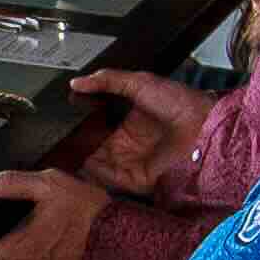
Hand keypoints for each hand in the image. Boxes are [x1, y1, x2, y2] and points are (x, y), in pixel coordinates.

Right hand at [55, 64, 216, 195]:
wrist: (201, 124)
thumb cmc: (179, 101)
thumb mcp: (139, 82)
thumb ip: (106, 80)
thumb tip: (76, 82)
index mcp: (129, 123)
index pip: (97, 129)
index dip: (80, 128)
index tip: (62, 123)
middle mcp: (129, 145)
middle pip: (93, 149)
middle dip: (76, 146)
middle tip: (57, 139)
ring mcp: (132, 163)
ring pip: (97, 165)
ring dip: (80, 161)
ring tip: (61, 153)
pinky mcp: (136, 179)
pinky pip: (109, 179)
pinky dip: (93, 174)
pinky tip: (79, 164)